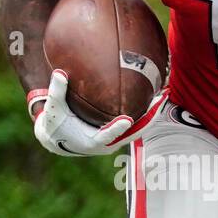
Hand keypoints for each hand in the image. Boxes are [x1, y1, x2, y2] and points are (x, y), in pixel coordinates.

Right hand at [30, 69, 157, 156]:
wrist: (57, 139)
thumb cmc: (55, 123)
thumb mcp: (54, 109)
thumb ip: (57, 92)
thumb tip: (60, 72)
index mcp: (92, 141)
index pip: (108, 135)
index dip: (117, 128)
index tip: (127, 119)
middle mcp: (108, 144)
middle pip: (133, 132)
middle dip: (148, 117)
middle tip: (159, 100)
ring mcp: (116, 140)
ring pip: (139, 128)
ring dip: (152, 113)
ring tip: (163, 94)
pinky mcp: (119, 135)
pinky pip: (136, 124)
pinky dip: (146, 112)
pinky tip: (154, 95)